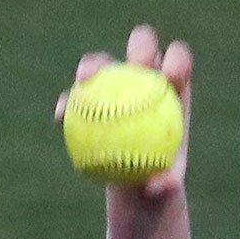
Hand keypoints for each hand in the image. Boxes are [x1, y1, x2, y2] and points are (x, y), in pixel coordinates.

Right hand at [56, 23, 193, 198]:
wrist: (132, 186)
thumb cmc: (157, 185)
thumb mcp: (165, 192)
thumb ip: (167, 186)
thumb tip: (159, 185)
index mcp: (172, 90)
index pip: (178, 62)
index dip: (176, 59)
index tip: (169, 76)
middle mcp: (144, 79)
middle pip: (142, 48)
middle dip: (140, 47)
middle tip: (134, 66)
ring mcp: (114, 86)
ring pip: (103, 63)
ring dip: (94, 65)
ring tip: (85, 80)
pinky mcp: (89, 100)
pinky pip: (76, 97)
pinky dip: (69, 103)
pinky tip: (61, 115)